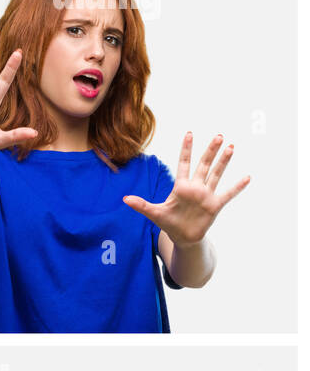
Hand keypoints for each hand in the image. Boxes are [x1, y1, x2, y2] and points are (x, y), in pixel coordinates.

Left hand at [122, 132, 248, 245]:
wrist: (183, 237)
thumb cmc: (168, 223)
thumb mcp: (154, 213)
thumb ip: (141, 205)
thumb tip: (125, 199)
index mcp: (180, 187)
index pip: (183, 163)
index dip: (186, 149)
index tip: (189, 133)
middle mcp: (195, 188)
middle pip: (204, 165)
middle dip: (210, 151)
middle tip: (218, 136)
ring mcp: (206, 195)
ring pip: (216, 174)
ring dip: (223, 162)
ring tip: (231, 147)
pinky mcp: (214, 206)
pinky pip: (228, 194)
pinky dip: (237, 187)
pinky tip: (247, 177)